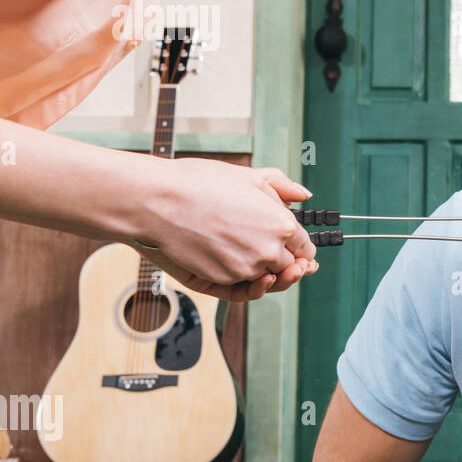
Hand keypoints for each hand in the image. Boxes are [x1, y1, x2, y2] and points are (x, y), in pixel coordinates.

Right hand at [132, 160, 318, 300]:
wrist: (157, 201)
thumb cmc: (198, 183)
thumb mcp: (248, 176)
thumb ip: (281, 186)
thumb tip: (302, 195)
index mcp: (281, 225)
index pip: (305, 247)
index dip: (303, 248)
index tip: (298, 247)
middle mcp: (268, 251)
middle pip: (289, 266)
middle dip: (287, 261)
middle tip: (278, 254)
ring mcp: (245, 269)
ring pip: (266, 278)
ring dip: (265, 271)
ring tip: (253, 255)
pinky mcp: (221, 280)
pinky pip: (241, 285)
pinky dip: (242, 277)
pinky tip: (236, 261)